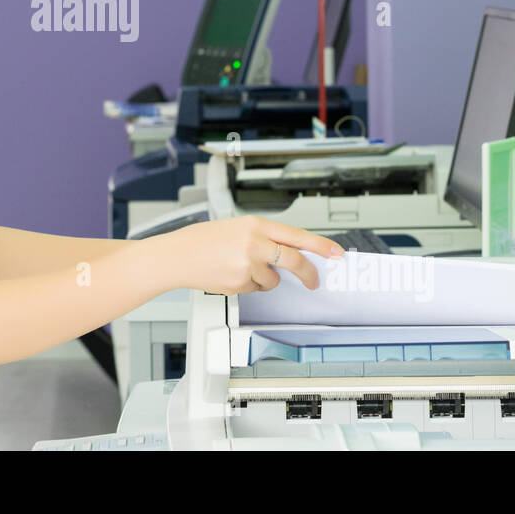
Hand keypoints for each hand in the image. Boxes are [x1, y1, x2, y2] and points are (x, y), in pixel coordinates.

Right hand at [164, 215, 344, 294]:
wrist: (177, 255)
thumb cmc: (203, 240)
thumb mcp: (237, 228)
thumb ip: (264, 237)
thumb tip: (290, 252)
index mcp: (255, 224)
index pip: (297, 235)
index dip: (320, 245)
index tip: (337, 253)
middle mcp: (254, 242)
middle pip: (294, 260)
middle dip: (308, 274)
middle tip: (313, 281)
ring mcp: (247, 264)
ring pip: (272, 280)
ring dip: (263, 279)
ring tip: (238, 267)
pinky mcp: (240, 283)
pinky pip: (255, 289)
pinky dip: (247, 285)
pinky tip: (229, 274)